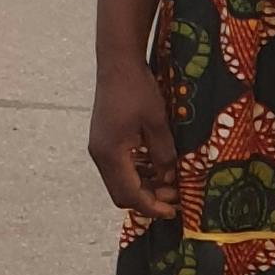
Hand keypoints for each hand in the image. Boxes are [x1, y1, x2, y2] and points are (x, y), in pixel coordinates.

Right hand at [88, 59, 178, 220]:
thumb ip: (163, 155)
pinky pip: (119, 168)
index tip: (173, 211)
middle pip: (122, 194)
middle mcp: (100, 156)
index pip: (131, 194)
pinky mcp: (104, 141)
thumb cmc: (137, 89)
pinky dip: (138, 174)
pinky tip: (157, 168)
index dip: (152, 207)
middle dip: (148, 200)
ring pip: (120, 182)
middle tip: (174, 198)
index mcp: (111, 154)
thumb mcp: (157, 123)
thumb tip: (169, 178)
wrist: (117, 62)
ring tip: (170, 184)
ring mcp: (100, 149)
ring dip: (144, 188)